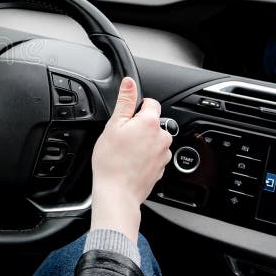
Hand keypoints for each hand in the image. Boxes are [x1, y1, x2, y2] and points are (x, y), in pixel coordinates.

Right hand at [90, 77, 171, 242]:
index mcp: (151, 122)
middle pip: (152, 122)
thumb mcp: (113, 125)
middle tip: (120, 137)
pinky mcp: (161, 168)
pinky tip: (129, 162)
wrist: (117, 192)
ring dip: (142, 142)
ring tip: (124, 152)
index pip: (151, 102)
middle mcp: (162, 137)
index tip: (126, 117)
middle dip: (139, 126)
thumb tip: (129, 82)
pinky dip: (144, 156)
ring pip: (153, 139)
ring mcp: (164, 154)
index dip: (137, 107)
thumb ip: (125, 101)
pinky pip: (153, 155)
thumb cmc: (111, 161)